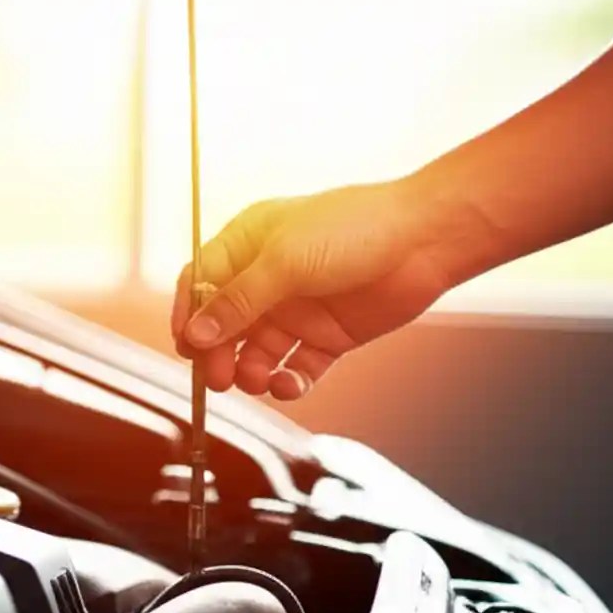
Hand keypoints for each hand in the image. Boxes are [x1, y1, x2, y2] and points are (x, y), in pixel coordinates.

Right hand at [171, 178, 487, 399]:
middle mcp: (267, 279)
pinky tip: (289, 384)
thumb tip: (195, 333)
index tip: (186, 345)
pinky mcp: (326, 337)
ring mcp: (297, 310)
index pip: (200, 283)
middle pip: (224, 325)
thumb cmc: (354, 229)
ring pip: (256, 352)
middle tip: (218, 376)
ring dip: (249, 371)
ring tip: (255, 380)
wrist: (425, 240)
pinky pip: (296, 368)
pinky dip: (288, 383)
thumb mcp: (284, 261)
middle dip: (217, 353)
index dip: (189, 315)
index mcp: (247, 245)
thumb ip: (238, 301)